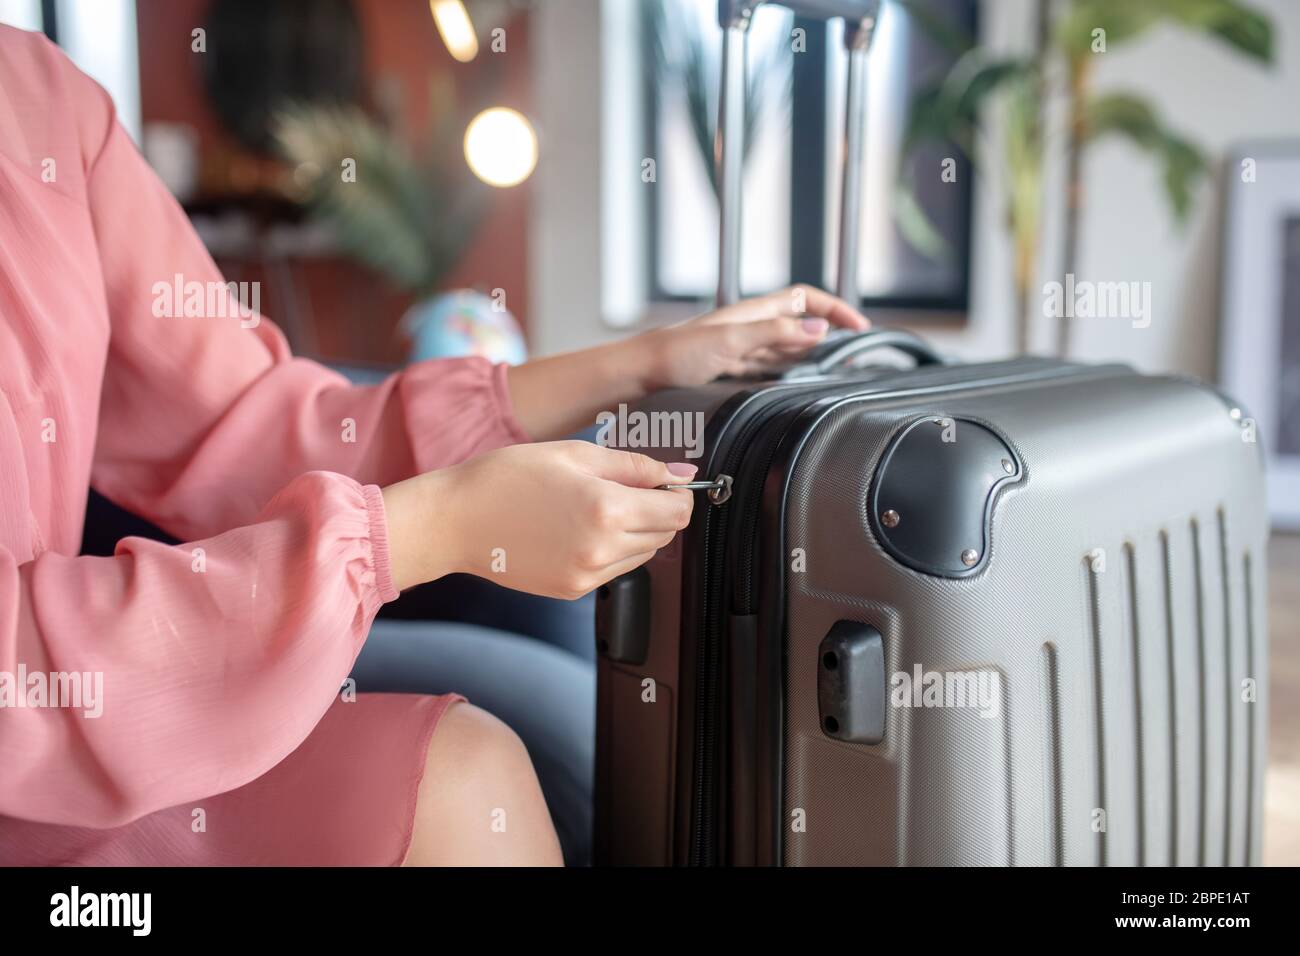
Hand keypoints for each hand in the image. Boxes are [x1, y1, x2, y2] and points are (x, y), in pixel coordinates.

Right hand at [381, 441, 696, 597]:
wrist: (456, 520)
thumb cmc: (507, 478)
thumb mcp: (576, 454)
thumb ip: (636, 466)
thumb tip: (683, 474)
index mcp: (607, 509)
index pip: (678, 512)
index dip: (678, 494)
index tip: (665, 482)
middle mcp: (603, 549)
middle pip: (665, 534)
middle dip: (657, 510)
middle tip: (624, 488)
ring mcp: (588, 575)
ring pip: (643, 554)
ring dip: (635, 530)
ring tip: (594, 507)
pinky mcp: (573, 589)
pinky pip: (614, 569)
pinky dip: (610, 549)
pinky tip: (577, 528)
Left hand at [638, 284, 868, 390]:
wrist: (639, 373)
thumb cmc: (676, 355)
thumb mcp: (731, 341)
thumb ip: (775, 333)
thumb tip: (818, 329)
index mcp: (752, 312)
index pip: (805, 298)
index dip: (835, 308)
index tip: (860, 328)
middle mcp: (747, 324)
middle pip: (798, 317)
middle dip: (828, 327)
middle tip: (853, 348)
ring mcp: (737, 344)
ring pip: (783, 340)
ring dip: (809, 348)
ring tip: (831, 363)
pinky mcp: (726, 364)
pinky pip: (766, 361)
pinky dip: (785, 366)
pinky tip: (787, 378)